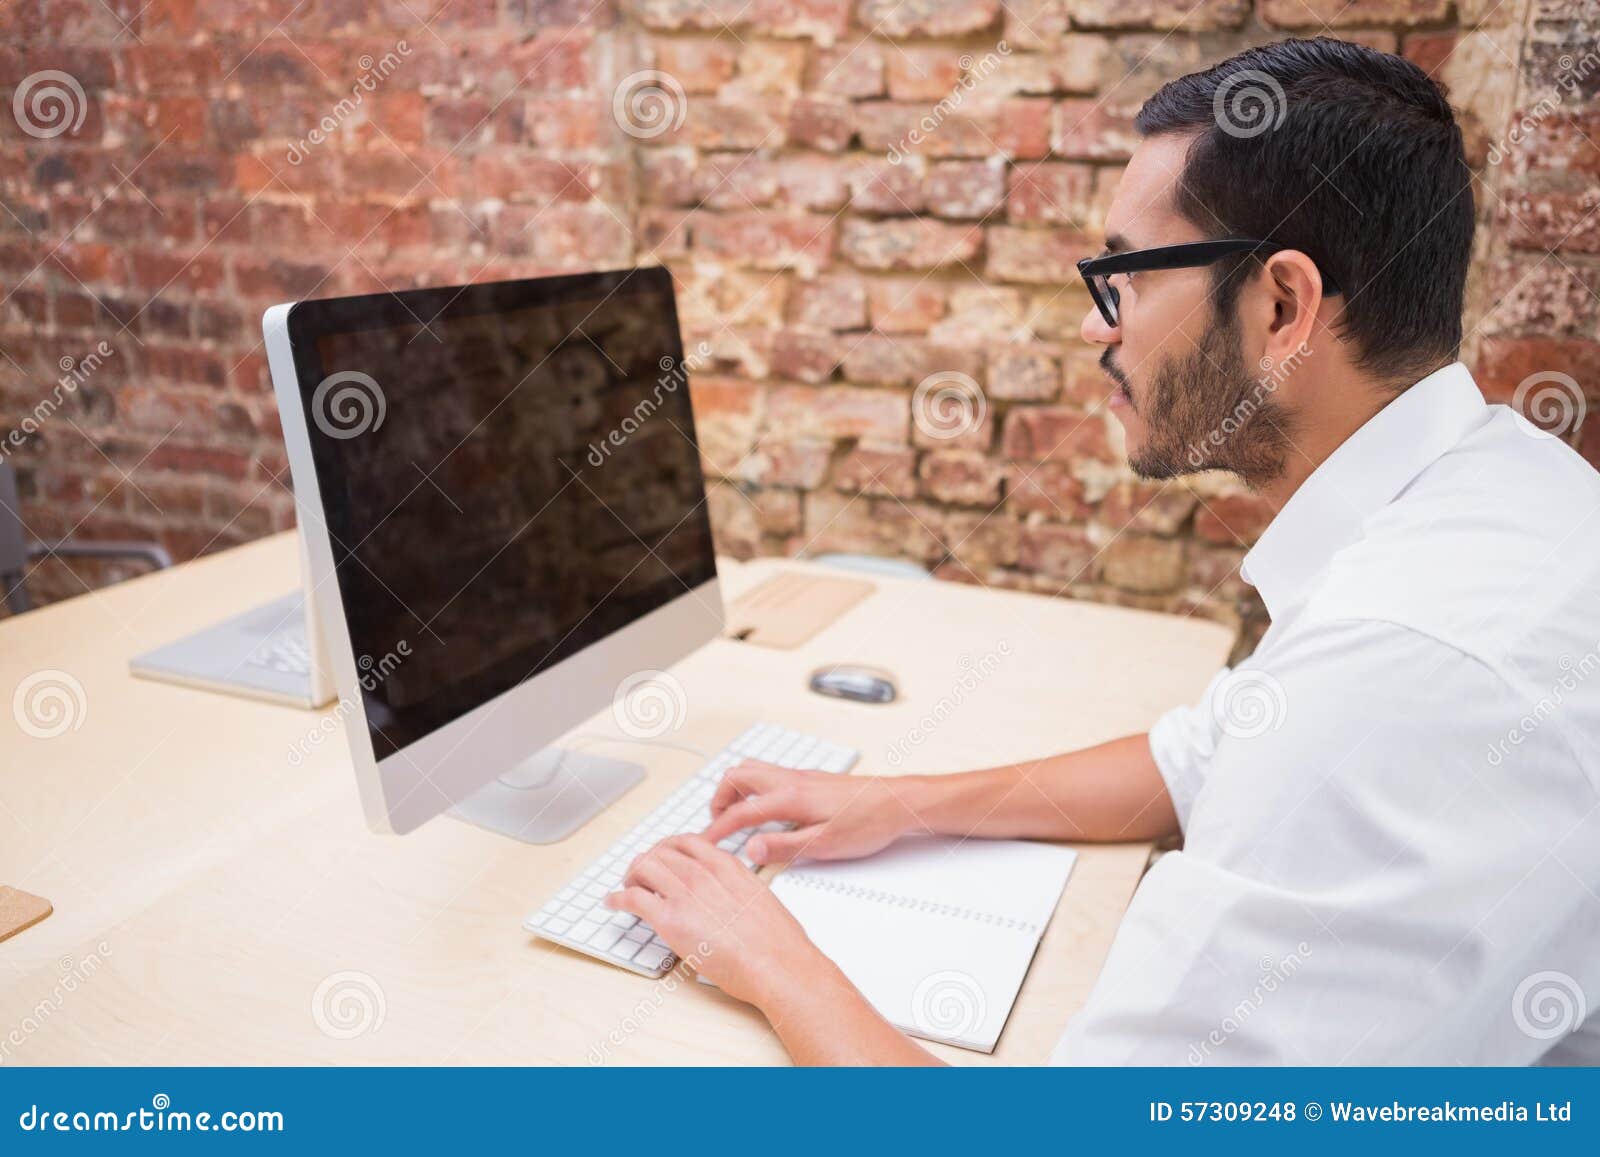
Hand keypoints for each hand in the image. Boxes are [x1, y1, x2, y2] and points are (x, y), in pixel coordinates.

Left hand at [606, 834, 831, 1006]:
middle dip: (646, 861)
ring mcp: (685, 894)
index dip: (668, 848)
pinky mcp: (670, 920)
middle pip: (661, 852)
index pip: (687, 842)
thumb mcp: (760, 898)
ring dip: (630, 876)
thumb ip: (738, 888)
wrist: (777, 963)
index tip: (663, 858)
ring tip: (626, 887)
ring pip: (643, 867)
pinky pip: (632, 897)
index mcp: (727, 866)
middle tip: (640, 874)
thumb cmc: (777, 941)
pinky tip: (613, 903)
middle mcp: (703, 873)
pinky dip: (617, 897)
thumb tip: (730, 898)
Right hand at [702, 761, 915, 863]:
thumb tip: (749, 850)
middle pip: (737, 776)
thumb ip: (783, 847)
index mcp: (789, 798)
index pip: (739, 812)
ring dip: (736, 790)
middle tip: (716, 824)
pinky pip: (770, 775)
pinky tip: (766, 810)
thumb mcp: (824, 845)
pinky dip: (754, 788)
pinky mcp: (811, 779)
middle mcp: (791, 780)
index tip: (704, 844)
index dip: (717, 829)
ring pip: (753, 770)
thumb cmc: (867, 822)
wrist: (898, 802)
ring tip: (735, 815)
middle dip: (719, 799)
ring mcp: (801, 776)